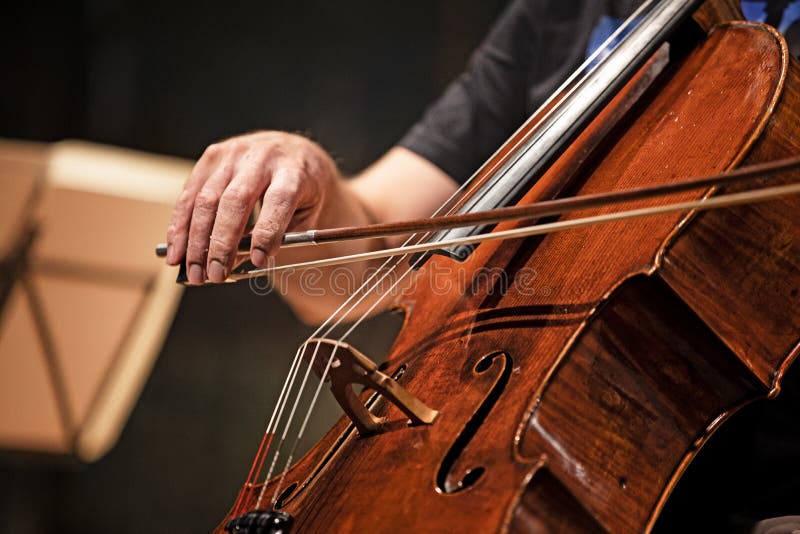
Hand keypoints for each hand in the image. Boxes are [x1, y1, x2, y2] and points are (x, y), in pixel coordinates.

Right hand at [165, 131, 339, 283]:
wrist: (294, 152)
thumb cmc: (303, 190)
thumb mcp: (307, 213)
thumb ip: (279, 237)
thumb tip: (240, 262)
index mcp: (293, 171)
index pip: (278, 200)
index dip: (267, 232)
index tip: (260, 260)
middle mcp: (262, 157)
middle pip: (235, 201)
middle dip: (221, 243)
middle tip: (215, 275)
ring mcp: (234, 154)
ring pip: (206, 198)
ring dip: (194, 240)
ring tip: (193, 271)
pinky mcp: (212, 156)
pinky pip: (190, 193)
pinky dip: (180, 224)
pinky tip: (177, 249)